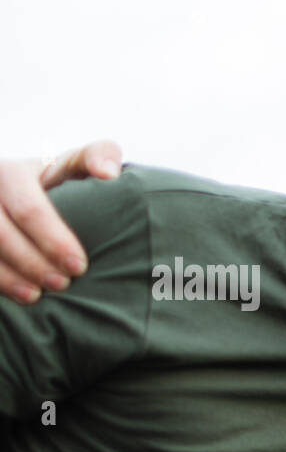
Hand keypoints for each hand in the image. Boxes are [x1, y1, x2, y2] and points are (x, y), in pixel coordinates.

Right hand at [0, 141, 121, 303]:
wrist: (22, 193)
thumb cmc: (58, 181)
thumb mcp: (74, 164)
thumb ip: (97, 155)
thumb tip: (109, 173)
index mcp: (12, 174)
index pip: (29, 209)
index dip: (53, 239)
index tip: (79, 265)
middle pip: (0, 231)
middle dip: (33, 262)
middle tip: (64, 283)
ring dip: (9, 276)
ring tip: (38, 295)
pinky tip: (19, 296)